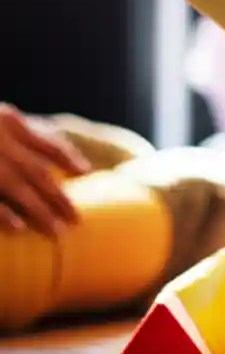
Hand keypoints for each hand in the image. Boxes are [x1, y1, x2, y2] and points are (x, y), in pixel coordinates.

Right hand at [0, 104, 89, 234]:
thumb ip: (19, 129)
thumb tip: (52, 148)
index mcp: (7, 121)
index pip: (47, 144)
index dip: (69, 159)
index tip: (86, 173)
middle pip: (38, 172)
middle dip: (59, 197)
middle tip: (77, 220)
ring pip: (17, 187)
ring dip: (39, 210)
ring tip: (56, 232)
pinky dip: (3, 214)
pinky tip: (18, 229)